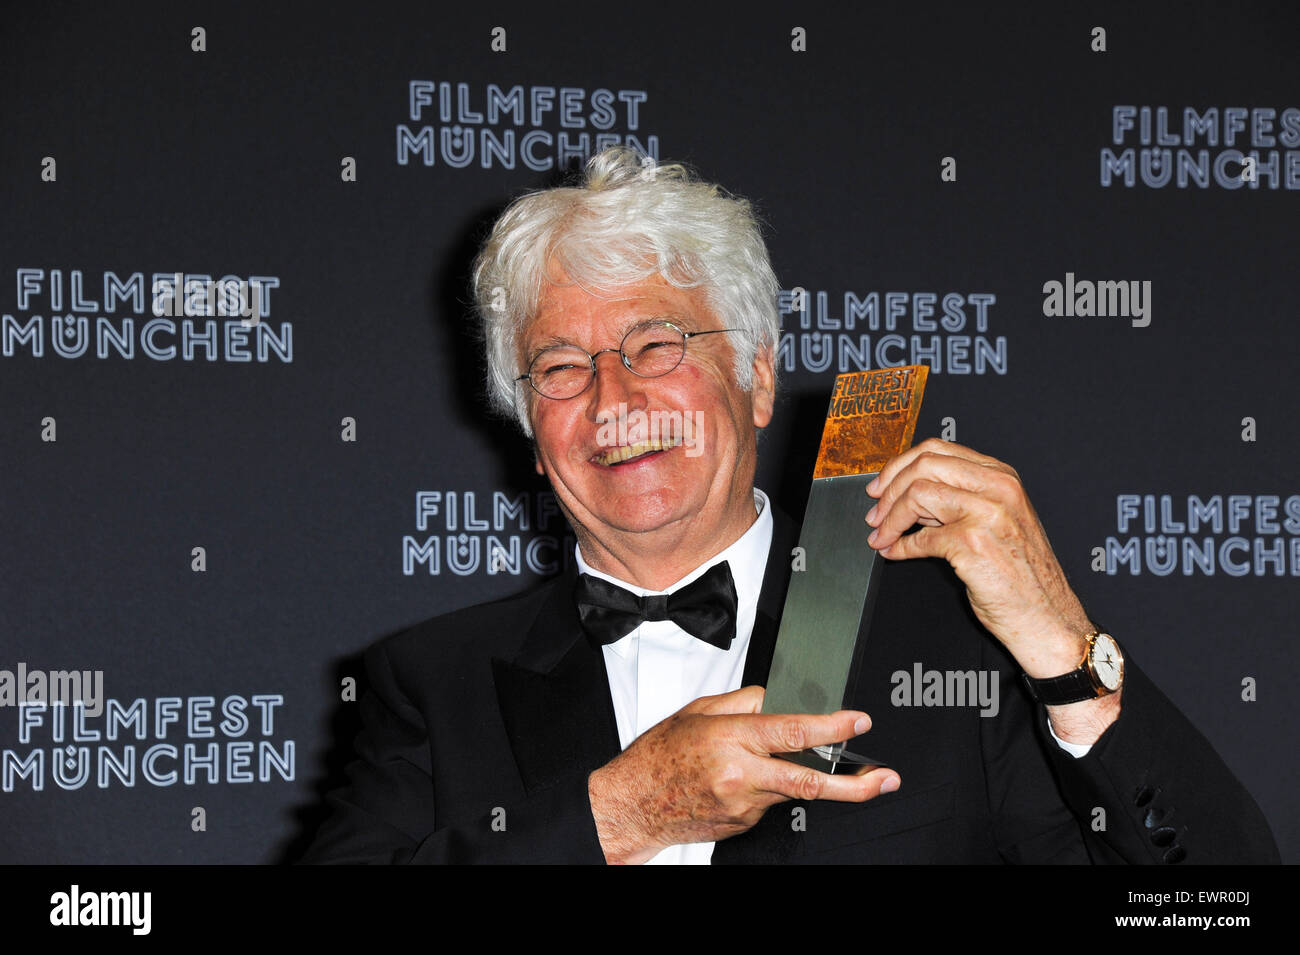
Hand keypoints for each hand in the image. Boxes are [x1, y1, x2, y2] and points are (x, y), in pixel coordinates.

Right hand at [587, 685, 899, 863]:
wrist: (635, 804)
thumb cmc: (659, 756)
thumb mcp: (698, 711)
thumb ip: (742, 702)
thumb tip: (774, 699)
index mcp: (731, 739)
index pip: (793, 731)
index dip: (832, 726)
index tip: (858, 721)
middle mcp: (741, 775)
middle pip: (809, 782)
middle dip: (854, 785)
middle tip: (884, 779)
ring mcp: (743, 806)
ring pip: (789, 789)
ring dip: (800, 778)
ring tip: (787, 767)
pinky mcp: (743, 825)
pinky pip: (768, 801)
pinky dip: (766, 787)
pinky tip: (741, 781)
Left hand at [864, 438, 1120, 742]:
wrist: (1048, 618)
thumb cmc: (1024, 575)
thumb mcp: (999, 520)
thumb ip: (960, 499)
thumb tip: (909, 493)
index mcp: (1003, 477)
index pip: (938, 449)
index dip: (900, 466)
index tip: (882, 485)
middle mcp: (999, 489)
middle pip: (924, 466)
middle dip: (889, 489)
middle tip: (874, 512)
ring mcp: (987, 514)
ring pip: (917, 494)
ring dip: (890, 518)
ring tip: (881, 536)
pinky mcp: (973, 544)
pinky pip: (920, 538)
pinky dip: (899, 547)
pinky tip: (896, 553)